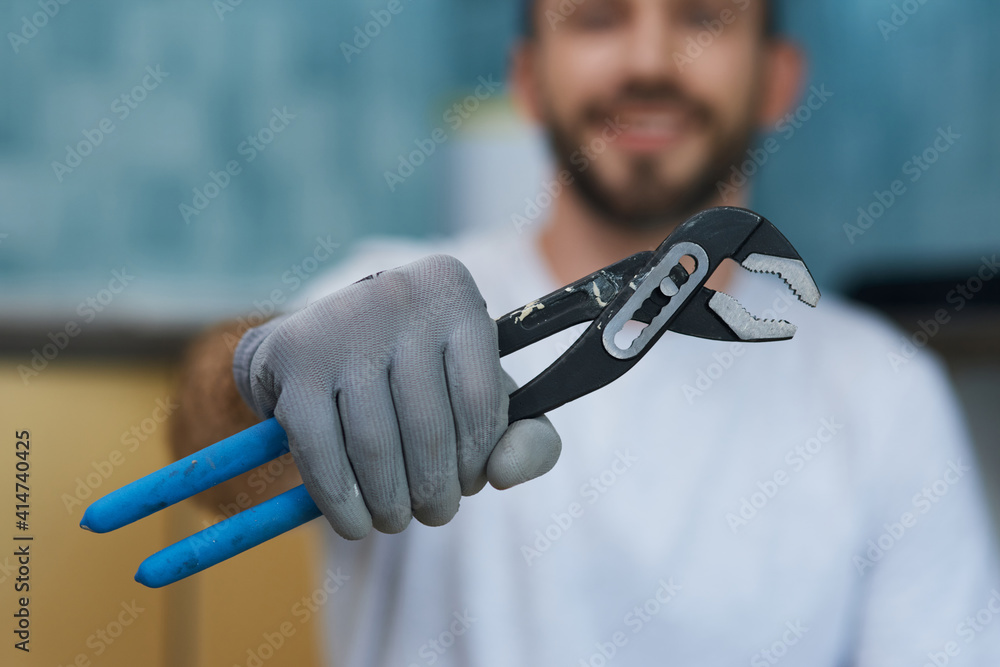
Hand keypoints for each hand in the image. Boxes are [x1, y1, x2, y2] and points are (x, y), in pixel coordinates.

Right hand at [233, 254, 560, 538]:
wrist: (321, 343)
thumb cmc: (420, 375)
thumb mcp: (482, 394)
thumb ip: (526, 438)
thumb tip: (506, 474)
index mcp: (452, 292)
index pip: (479, 399)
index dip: (477, 459)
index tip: (470, 482)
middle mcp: (397, 294)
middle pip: (428, 427)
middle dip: (435, 491)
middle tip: (433, 512)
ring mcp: (339, 322)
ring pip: (375, 444)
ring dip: (390, 504)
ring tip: (396, 519)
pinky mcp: (289, 356)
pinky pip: (321, 449)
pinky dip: (340, 501)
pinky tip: (355, 522)